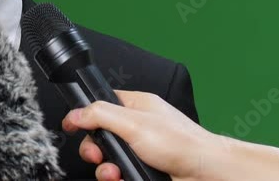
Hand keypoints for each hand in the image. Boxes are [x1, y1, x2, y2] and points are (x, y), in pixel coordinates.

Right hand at [62, 90, 219, 180]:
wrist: (205, 174)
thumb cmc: (182, 144)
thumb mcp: (134, 123)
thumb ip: (101, 115)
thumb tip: (76, 114)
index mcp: (137, 107)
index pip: (102, 105)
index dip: (86, 116)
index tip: (73, 126)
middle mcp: (138, 128)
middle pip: (101, 136)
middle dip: (95, 149)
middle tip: (98, 155)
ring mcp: (141, 151)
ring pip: (109, 160)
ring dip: (106, 169)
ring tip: (114, 172)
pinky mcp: (144, 170)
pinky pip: (120, 175)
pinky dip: (117, 179)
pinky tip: (123, 179)